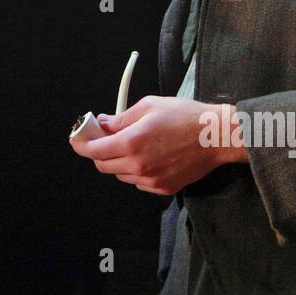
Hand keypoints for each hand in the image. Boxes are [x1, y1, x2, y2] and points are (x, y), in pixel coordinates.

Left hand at [69, 95, 245, 195]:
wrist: (216, 137)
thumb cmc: (185, 117)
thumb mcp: (149, 106)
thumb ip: (121, 118)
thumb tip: (102, 123)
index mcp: (132, 142)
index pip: (94, 151)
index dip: (82, 144)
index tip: (78, 139)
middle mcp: (138, 165)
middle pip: (104, 165)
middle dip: (99, 152)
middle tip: (105, 138)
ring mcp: (151, 180)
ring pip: (120, 175)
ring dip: (119, 161)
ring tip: (134, 145)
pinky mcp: (162, 188)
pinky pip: (138, 182)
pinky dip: (136, 170)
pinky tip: (150, 156)